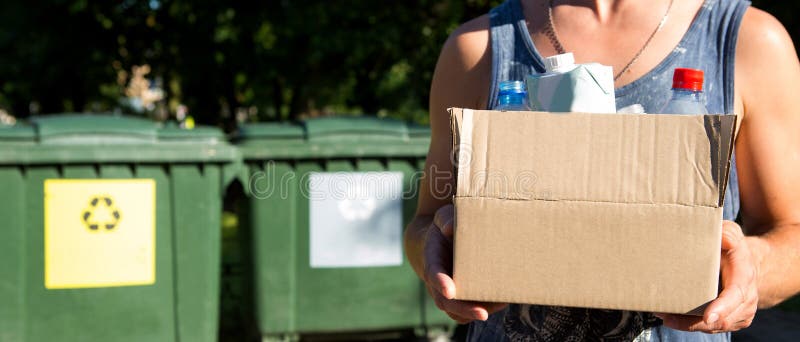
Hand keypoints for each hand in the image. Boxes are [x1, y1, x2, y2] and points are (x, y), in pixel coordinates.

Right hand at [423, 204, 507, 323]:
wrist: (442, 241)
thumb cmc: (446, 227)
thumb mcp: (444, 217)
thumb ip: (446, 219)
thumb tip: (449, 228)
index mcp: (432, 259)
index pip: (433, 273)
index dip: (440, 283)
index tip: (450, 291)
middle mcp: (437, 281)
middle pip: (445, 301)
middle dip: (464, 308)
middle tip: (482, 313)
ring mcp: (447, 292)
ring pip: (457, 311)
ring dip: (477, 312)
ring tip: (501, 304)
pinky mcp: (460, 298)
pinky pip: (467, 312)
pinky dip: (482, 310)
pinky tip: (502, 302)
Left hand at [656, 221, 757, 332]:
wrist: (747, 264)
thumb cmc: (732, 247)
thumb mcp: (732, 234)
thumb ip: (729, 234)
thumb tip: (723, 237)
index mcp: (744, 278)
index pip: (735, 296)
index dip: (723, 307)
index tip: (708, 317)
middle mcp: (746, 299)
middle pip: (722, 319)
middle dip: (695, 322)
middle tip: (667, 317)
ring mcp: (739, 313)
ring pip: (714, 326)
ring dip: (688, 324)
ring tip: (663, 315)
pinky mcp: (729, 320)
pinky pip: (710, 327)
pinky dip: (690, 324)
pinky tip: (671, 317)